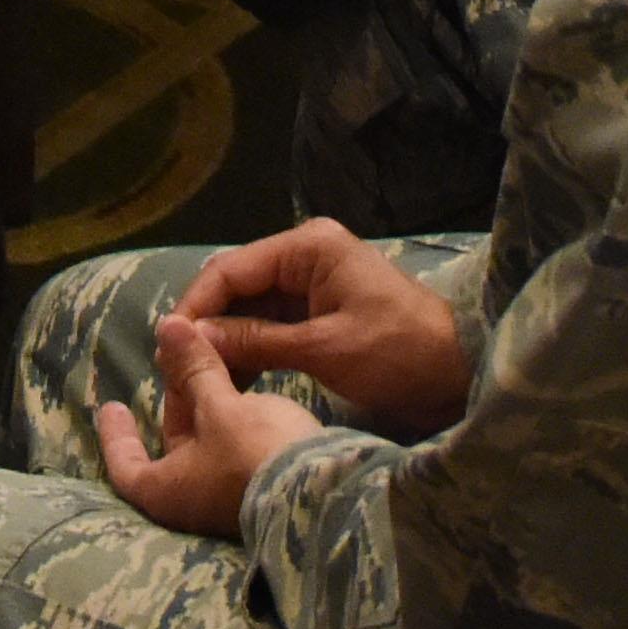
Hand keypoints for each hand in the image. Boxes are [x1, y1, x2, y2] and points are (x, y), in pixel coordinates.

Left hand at [89, 313, 321, 537]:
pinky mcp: (258, 488)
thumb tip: (167, 326)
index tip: (111, 406)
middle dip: (177, 401)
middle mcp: (192, 502)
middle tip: (180, 359)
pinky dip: (230, 419)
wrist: (324, 491)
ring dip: (207, 407)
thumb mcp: (220, 406)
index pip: (125, 466)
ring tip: (213, 367)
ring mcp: (227, 499)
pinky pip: (233, 450)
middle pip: (172, 447)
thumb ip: (194, 368)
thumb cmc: (256, 452)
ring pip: (206, 446)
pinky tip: (244, 392)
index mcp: (167, 491)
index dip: (116, 435)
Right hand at [163, 219, 472, 437]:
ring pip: (250, 309)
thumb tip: (191, 338)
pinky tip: (230, 380)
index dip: (195, 307)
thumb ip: (255, 341)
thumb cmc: (399, 353)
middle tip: (177, 369)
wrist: (459, 376)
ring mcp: (313, 284)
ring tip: (197, 380)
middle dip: (207, 326)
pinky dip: (251, 351)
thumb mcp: (323, 349)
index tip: (168, 346)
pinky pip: (271, 327)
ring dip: (226, 342)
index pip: (231, 269)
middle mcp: (306, 256)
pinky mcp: (320, 313)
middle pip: (237, 287)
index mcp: (309, 248)